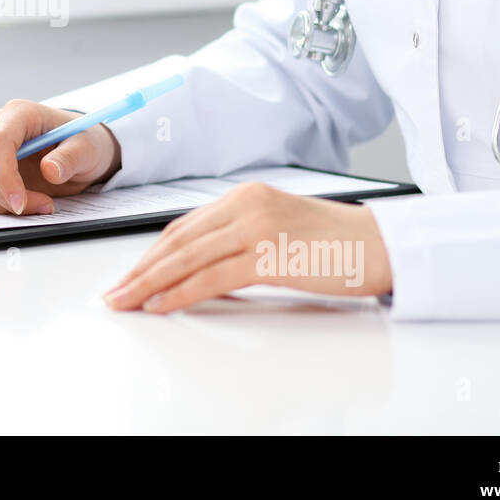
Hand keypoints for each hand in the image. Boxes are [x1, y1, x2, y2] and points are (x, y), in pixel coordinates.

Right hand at [0, 100, 121, 214]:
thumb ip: (71, 158)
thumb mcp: (87, 148)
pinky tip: (21, 205)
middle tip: (44, 206)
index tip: (20, 203)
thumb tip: (50, 170)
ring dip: (0, 205)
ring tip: (38, 204)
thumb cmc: (79, 141)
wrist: (75, 148)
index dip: (4, 176)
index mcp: (19, 113)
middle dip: (7, 197)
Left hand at [103, 182, 391, 312]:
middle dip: (140, 269)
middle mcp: (245, 204)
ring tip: (126, 301)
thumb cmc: (337, 243)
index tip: (129, 273)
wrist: (384, 245)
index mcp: (245, 195)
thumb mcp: (279, 228)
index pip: (183, 227)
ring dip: (149, 283)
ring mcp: (256, 227)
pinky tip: (161, 305)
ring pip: (187, 258)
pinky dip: (180, 293)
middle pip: (177, 241)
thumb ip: (239, 239)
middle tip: (115, 292)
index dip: (150, 253)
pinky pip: (212, 277)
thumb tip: (200, 268)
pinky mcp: (269, 254)